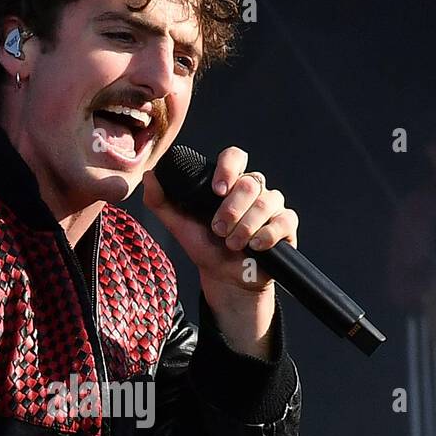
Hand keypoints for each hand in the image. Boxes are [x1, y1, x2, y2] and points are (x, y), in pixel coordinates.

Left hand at [142, 147, 298, 294]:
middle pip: (250, 183)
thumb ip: (162, 201)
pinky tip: (255, 246)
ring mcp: (272, 207)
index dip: (228, 168)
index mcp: (229, 183)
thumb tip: (150, 176)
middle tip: (219, 230)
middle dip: (232, 210)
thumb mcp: (179, 225)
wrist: (224, 278)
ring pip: (267, 202)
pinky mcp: (285, 226)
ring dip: (245, 227)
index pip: (234, 156)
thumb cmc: (205, 247)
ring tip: (233, 244)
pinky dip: (267, 234)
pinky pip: (285, 220)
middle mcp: (253, 190)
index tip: (217, 190)